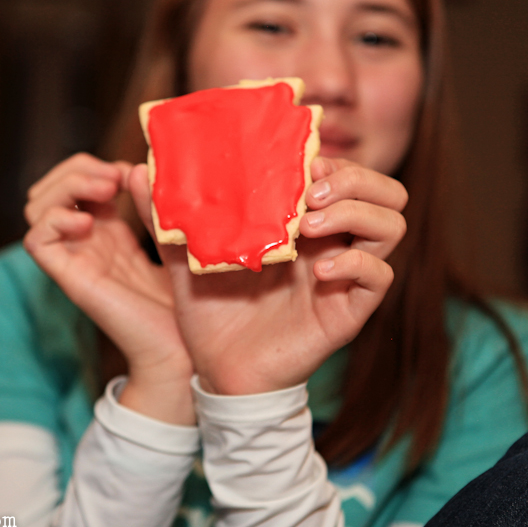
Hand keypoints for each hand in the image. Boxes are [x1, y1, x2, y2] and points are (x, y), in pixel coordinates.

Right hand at [23, 153, 193, 423]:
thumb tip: (145, 165)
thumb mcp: (175, 240)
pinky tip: (88, 223)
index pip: (77, 180)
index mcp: (109, 229)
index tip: (132, 170)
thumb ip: (158, 206)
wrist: (183, 350)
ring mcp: (75, 257)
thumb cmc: (187, 302)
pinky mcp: (70, 277)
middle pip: (51, 186)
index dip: (97, 165)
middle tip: (115, 177)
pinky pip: (36, 239)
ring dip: (66, 186)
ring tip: (106, 192)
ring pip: (36, 204)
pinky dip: (55, 218)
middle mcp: (86, 241)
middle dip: (78, 169)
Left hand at [129, 157, 406, 395]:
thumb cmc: (210, 311)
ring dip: (356, 212)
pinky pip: (380, 276)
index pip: (341, 172)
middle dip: (354, 178)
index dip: (330, 157)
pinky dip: (355, 264)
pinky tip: (316, 273)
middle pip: (384, 191)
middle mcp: (332, 242)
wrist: (219, 369)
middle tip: (311, 191)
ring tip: (311, 226)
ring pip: (392, 224)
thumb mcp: (186, 257)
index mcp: (302, 221)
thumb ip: (166, 217)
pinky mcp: (350, 309)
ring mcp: (345, 275)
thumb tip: (135, 170)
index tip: (298, 157)